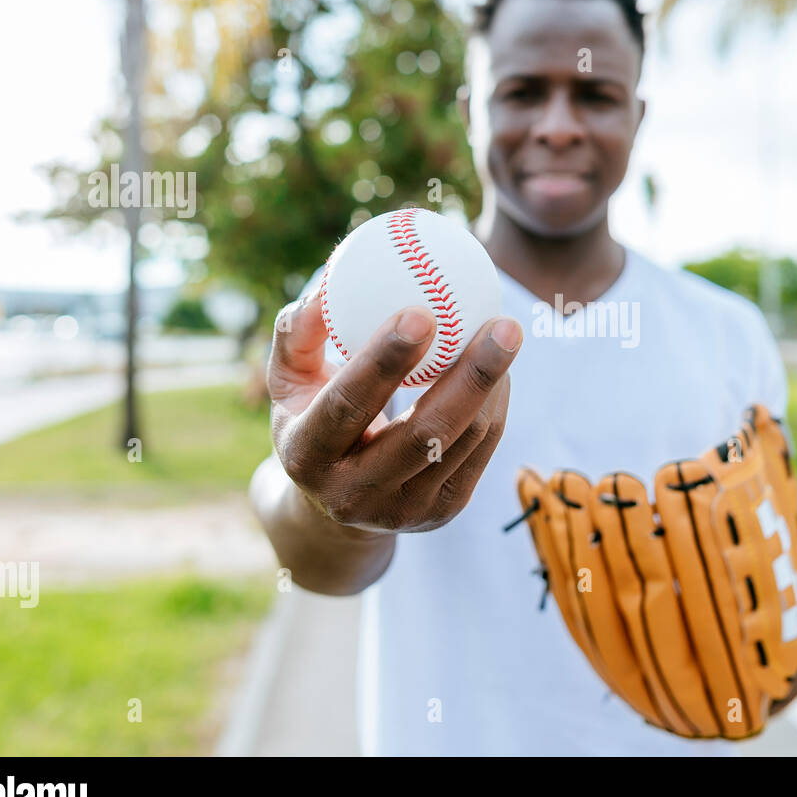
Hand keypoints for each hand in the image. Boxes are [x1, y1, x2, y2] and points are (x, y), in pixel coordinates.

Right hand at [266, 292, 520, 533]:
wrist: (336, 499)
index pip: (348, 406)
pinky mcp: (444, 510)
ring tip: (506, 333)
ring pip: (465, 440)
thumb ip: (297, 334)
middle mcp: (355, 493)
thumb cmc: (311, 417)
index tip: (422, 313)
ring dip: (492, 384)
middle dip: (471, 376)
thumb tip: (324, 286)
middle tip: (502, 323)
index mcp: (306, 457)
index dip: (384, 362)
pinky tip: (500, 367)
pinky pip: (483, 450)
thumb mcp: (289, 380)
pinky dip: (497, 403)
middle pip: (425, 434)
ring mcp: (405, 510)